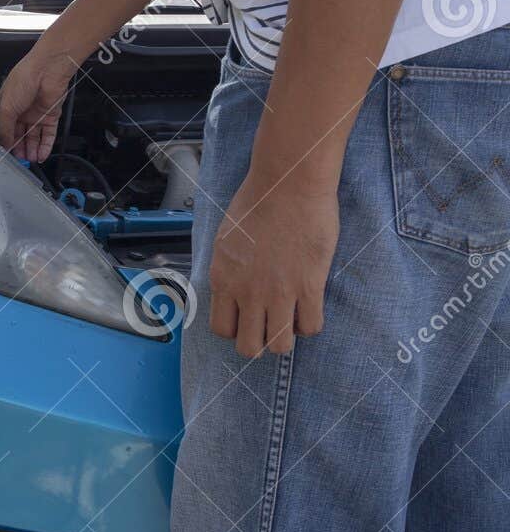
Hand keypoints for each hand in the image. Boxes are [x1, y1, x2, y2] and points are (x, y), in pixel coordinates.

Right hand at [0, 48, 78, 161]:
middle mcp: (21, 111)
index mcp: (6, 107)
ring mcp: (36, 114)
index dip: (1, 141)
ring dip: (31, 149)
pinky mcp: (51, 116)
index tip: (2, 152)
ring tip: (29, 160)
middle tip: (17, 159)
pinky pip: (48, 135)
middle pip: (18, 135)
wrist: (48, 70)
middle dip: (17, 148)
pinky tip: (41, 155)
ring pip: (33, 137)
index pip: (1, 128)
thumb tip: (3, 144)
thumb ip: (4, 128)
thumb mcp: (6, 107)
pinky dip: (45, 146)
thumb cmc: (24, 79)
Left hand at [208, 171, 338, 356]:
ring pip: (280, 345)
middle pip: (248, 346)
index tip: (246, 319)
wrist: (287, 186)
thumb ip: (228, 269)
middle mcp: (247, 292)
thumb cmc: (256, 203)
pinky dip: (310, 325)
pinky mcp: (309, 286)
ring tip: (289, 320)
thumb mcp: (226, 240)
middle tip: (268, 325)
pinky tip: (309, 309)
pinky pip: (311, 326)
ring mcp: (278, 292)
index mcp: (222, 279)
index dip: (235, 329)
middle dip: (258, 341)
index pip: (220, 329)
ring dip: (285, 338)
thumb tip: (235, 287)